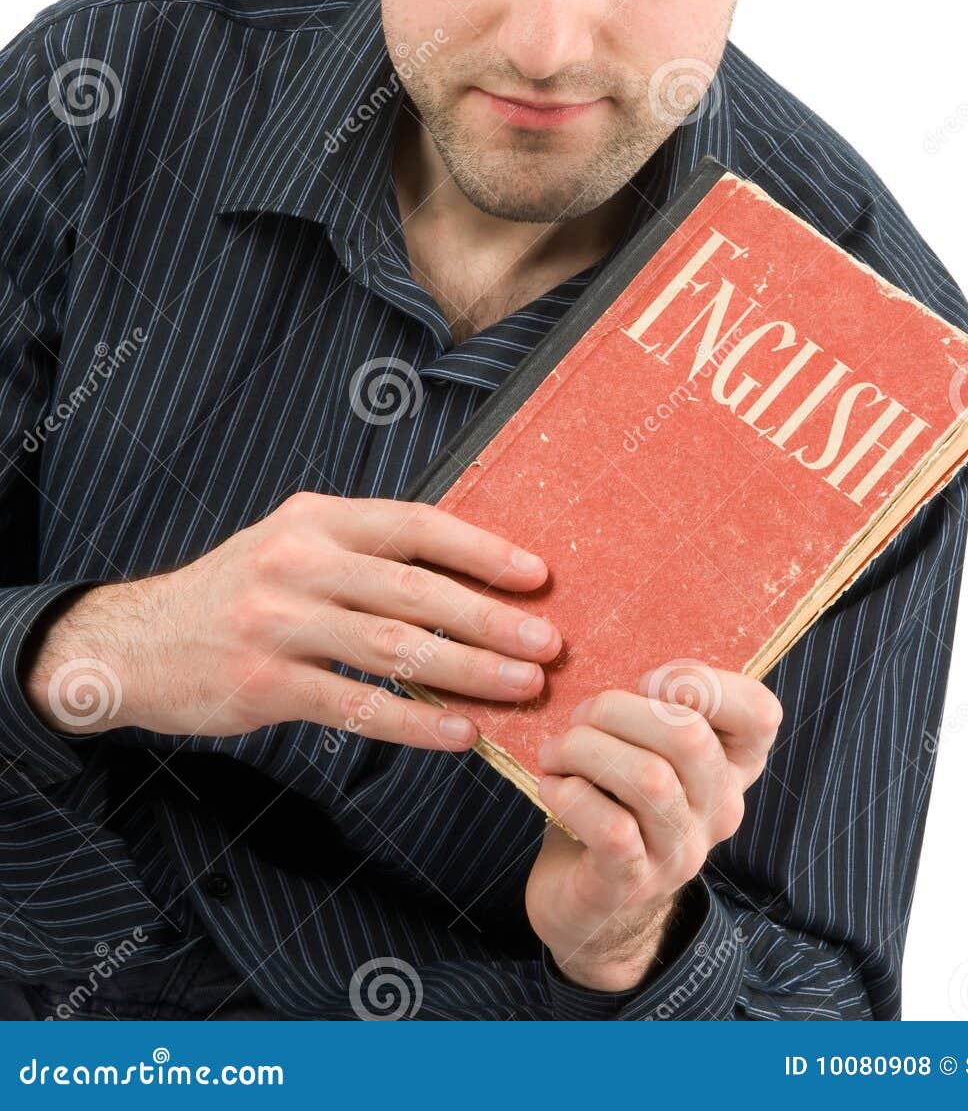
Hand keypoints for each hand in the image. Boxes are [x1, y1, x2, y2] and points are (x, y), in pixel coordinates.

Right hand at [22, 492, 561, 748]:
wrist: (136, 642)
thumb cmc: (238, 593)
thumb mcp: (293, 545)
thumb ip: (365, 553)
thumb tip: (467, 577)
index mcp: (316, 518)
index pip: (415, 524)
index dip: (481, 548)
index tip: (537, 574)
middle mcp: (298, 561)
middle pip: (415, 589)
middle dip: (491, 618)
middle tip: (548, 643)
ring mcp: (278, 623)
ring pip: (395, 648)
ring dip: (469, 670)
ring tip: (523, 686)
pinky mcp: (263, 684)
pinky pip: (356, 706)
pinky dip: (414, 721)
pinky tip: (459, 733)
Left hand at [525, 662, 782, 990]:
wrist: (590, 905)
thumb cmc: (612, 802)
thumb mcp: (642, 750)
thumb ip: (651, 705)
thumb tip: (616, 637)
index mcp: (731, 766)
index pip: (761, 713)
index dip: (704, 681)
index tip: (648, 683)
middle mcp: (719, 809)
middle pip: (688, 736)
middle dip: (619, 710)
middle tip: (581, 716)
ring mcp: (681, 851)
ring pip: (649, 778)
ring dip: (587, 749)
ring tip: (557, 751)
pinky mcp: (634, 882)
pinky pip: (612, 827)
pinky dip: (571, 795)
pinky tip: (553, 787)